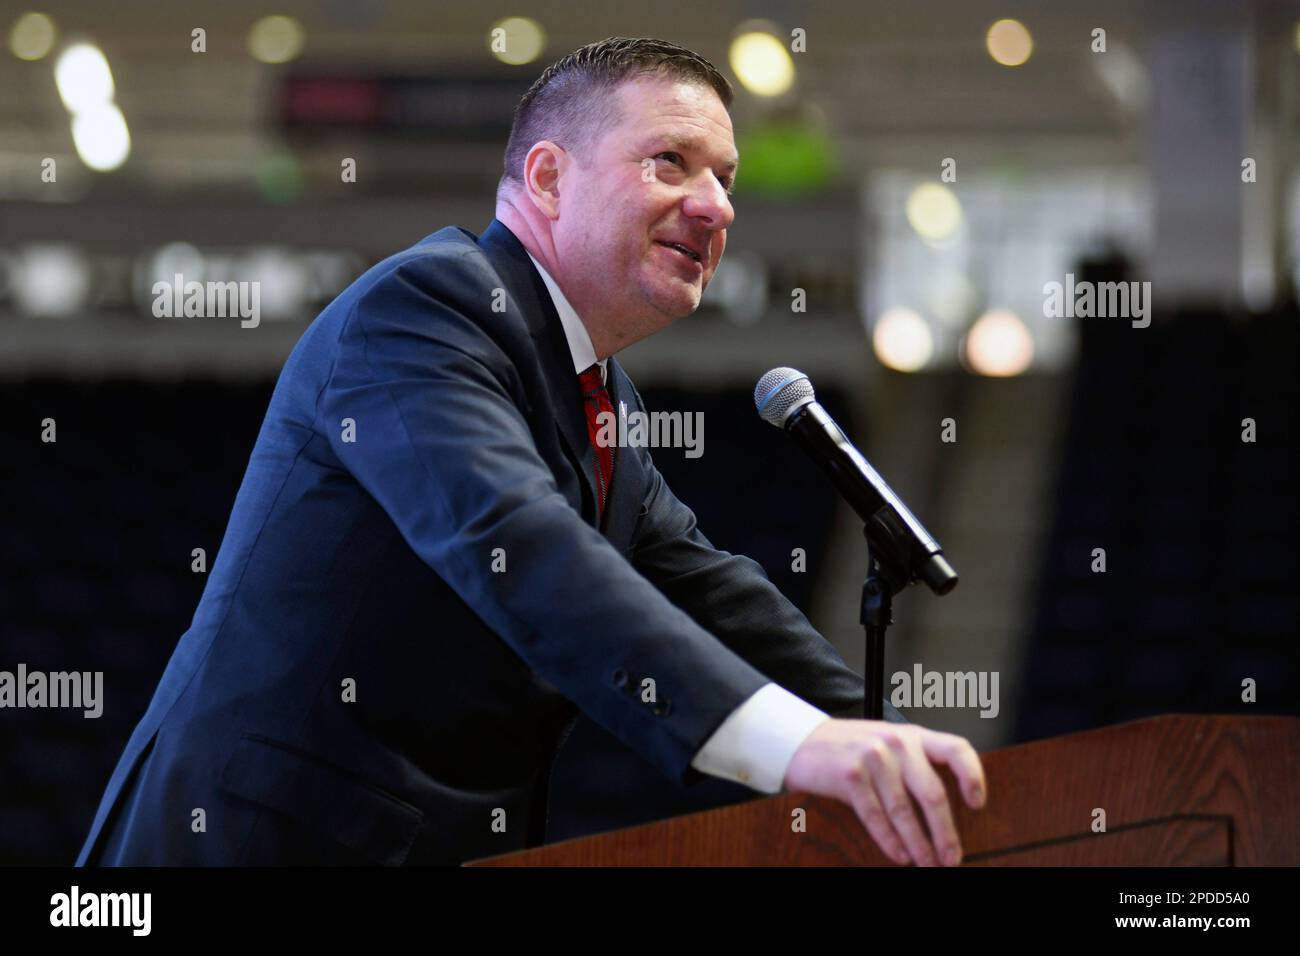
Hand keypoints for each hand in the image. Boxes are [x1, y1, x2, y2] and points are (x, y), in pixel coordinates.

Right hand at [782, 719, 985, 865]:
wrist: (804, 740)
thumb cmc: (851, 748)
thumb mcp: (889, 744)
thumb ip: (915, 764)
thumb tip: (943, 814)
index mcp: (913, 735)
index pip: (956, 749)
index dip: (973, 776)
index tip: (977, 804)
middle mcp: (897, 743)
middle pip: (932, 793)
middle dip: (945, 833)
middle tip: (951, 858)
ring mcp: (872, 757)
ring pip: (904, 811)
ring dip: (918, 844)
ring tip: (927, 864)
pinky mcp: (850, 775)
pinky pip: (876, 816)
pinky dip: (890, 841)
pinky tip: (899, 855)